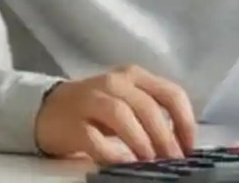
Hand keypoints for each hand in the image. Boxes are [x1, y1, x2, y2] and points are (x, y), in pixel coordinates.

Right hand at [34, 64, 197, 164]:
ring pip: (122, 115)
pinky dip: (111, 153)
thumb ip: (151, 113)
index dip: (185, 122)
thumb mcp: (127, 101)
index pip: (171, 93)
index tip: (189, 148)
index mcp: (134, 76)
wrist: (49, 109)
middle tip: (172, 161)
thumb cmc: (97, 109)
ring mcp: (91, 100)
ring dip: (141, 141)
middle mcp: (114, 82)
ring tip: (149, 162)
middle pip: (147, 107)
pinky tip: (122, 164)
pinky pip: (94, 138)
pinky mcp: (72, 123)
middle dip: (164, 137)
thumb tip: (180, 143)